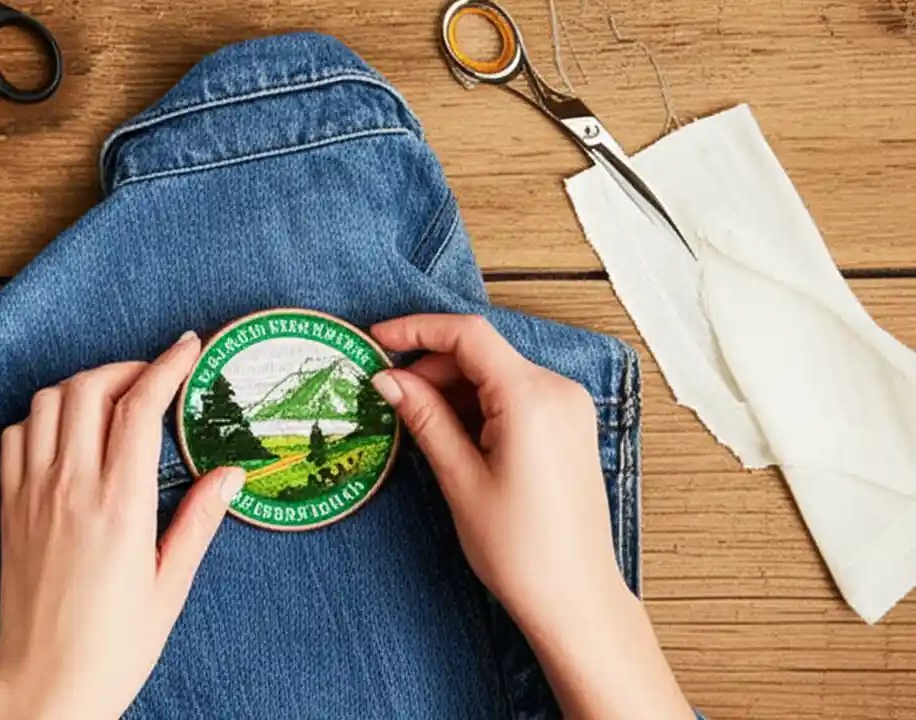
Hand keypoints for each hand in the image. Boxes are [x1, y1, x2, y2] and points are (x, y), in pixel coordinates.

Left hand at [0, 331, 245, 719]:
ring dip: (83, 385)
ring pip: (48, 402)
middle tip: (155, 376)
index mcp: (121, 506)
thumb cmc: (114, 648)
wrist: (45, 689)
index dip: (166, 366)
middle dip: (127, 367)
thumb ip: (199, 521)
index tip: (187, 346)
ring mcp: (33, 495)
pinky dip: (42, 416)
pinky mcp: (9, 510)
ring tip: (113, 398)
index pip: (141, 407)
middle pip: (91, 388)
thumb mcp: (170, 586)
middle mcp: (72, 489)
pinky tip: (67, 433)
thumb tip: (233, 472)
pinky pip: (16, 436)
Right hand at [370, 314, 692, 719]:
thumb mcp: (459, 478)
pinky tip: (453, 434)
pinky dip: (480, 405)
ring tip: (417, 423)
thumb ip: (424, 418)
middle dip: (431, 367)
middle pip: (482, 353)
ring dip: (454, 388)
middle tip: (388, 395)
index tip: (378, 338)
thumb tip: (389, 378)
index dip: (417, 329)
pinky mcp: (570, 428)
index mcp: (532, 398)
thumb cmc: (521, 550)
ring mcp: (569, 409)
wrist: (575, 599)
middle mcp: (558, 392)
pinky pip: (516, 397)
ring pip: (497, 375)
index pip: (468, 335)